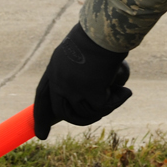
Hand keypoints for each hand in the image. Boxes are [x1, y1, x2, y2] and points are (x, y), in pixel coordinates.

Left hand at [32, 24, 131, 138]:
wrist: (106, 31)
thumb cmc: (99, 35)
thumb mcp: (82, 52)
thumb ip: (81, 73)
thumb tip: (94, 101)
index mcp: (54, 68)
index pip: (42, 97)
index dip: (40, 117)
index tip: (41, 135)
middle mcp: (59, 81)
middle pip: (63, 112)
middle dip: (78, 119)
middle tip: (98, 114)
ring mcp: (73, 89)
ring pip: (87, 112)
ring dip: (105, 105)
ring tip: (119, 91)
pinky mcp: (90, 94)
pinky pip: (103, 108)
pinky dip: (117, 100)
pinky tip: (125, 90)